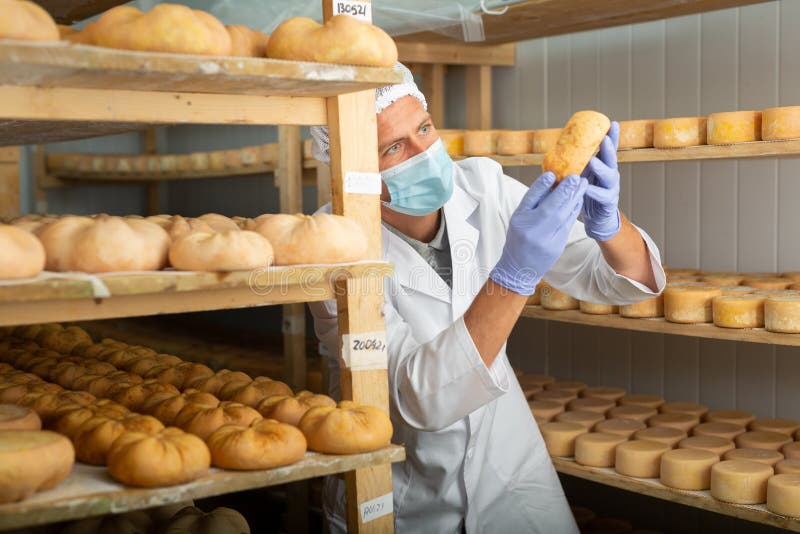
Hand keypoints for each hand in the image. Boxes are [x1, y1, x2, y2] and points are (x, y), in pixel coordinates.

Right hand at [490, 173, 587, 294]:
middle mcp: (534, 231)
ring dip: (575, 198)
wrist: (520, 267)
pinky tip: (579, 200)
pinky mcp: (558, 246)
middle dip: (567, 191)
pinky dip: (574, 210)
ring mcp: (547, 240)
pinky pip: (568, 225)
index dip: (542, 186)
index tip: (554, 174)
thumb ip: (533, 199)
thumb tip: (549, 179)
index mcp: (521, 221)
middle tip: (577, 177)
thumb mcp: (518, 217)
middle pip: (552, 207)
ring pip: (564, 216)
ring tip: (582, 184)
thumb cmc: (518, 238)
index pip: (532, 200)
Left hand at [581, 121, 620, 241]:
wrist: (596, 218)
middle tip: (604, 139)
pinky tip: (585, 187)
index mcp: (604, 165)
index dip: (612, 136)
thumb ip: (575, 163)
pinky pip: (601, 195)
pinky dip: (592, 191)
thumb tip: (557, 149)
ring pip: (609, 175)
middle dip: (609, 148)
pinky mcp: (608, 201)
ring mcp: (611, 187)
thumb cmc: (587, 193)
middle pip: (611, 159)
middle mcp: (610, 174)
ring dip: (600, 168)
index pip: (609, 149)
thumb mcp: (582, 174)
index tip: (613, 123)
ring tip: (592, 161)